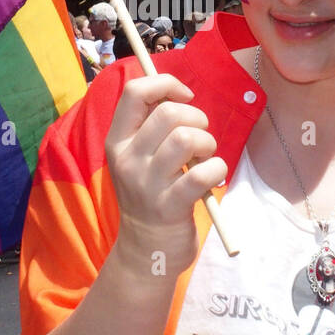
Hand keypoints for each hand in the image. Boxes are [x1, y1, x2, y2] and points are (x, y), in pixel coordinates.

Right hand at [104, 75, 225, 275]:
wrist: (146, 250)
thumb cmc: (151, 195)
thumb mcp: (138, 158)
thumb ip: (150, 126)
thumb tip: (176, 91)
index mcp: (117, 141)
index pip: (134, 92)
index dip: (166, 84)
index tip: (185, 96)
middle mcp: (127, 159)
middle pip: (168, 112)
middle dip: (197, 118)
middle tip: (201, 138)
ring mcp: (147, 184)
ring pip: (185, 138)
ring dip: (207, 143)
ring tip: (207, 158)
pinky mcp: (169, 206)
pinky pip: (203, 173)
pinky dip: (218, 169)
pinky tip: (213, 177)